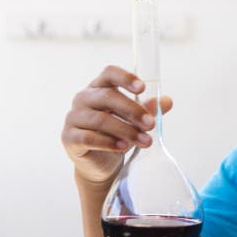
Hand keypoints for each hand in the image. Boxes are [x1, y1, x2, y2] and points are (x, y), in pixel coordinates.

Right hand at [61, 65, 173, 184]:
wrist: (100, 163)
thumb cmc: (116, 134)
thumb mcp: (134, 121)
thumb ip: (148, 109)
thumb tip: (167, 101)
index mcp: (99, 88)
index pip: (109, 74)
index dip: (125, 78)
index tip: (142, 88)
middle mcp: (83, 99)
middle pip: (107, 97)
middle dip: (133, 110)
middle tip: (151, 124)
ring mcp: (74, 118)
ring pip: (100, 120)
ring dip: (126, 130)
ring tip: (145, 141)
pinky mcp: (69, 138)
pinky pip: (88, 138)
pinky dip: (109, 143)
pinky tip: (124, 147)